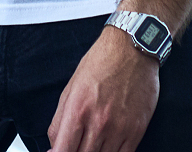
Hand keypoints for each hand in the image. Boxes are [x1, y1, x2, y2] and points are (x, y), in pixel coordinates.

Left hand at [49, 27, 158, 151]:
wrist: (132, 49)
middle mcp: (98, 122)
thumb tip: (54, 147)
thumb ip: (59, 121)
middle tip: (76, 145)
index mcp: (77, 110)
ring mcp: (119, 129)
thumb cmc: (100, 64)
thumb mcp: (70, 89)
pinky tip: (107, 148)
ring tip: (92, 143)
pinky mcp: (136, 131)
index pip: (63, 151)